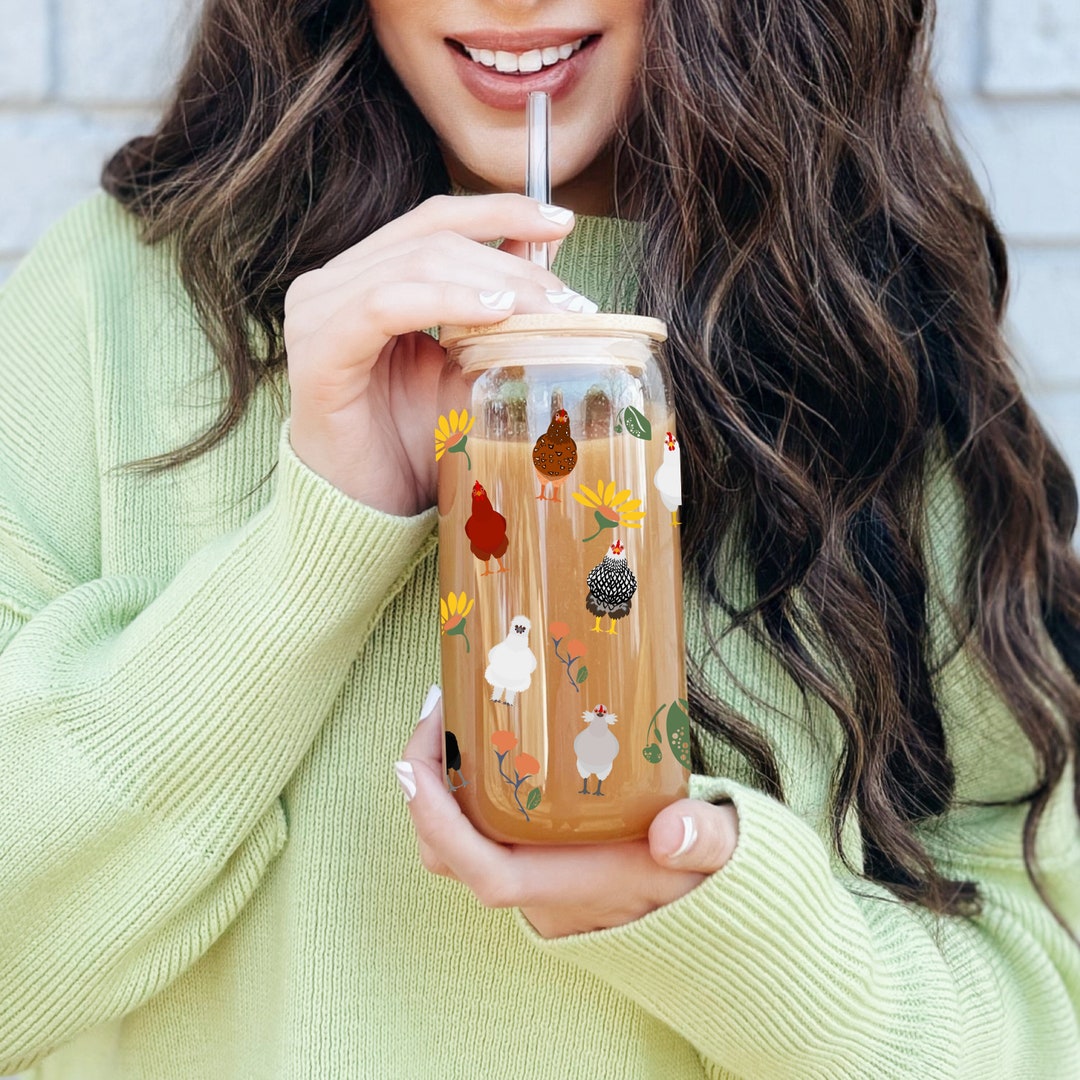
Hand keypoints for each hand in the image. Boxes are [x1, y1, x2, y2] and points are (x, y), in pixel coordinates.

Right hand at [284, 194, 587, 514]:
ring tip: (546, 310)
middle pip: (431, 238)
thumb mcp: (464, 365)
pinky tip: (494, 315)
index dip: (498, 210)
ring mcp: (317, 315)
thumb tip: (547, 257)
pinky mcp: (318, 354)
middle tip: (568, 299)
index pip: (433, 220)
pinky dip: (445, 301)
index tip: (561, 223)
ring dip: (491, 282)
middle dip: (510, 261)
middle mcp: (330, 286)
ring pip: (415, 264)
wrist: (365, 511)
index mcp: (361, 279)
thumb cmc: (411, 444)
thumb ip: (492, 310)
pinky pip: (384, 306)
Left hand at [396, 691, 739, 939]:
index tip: (416, 761)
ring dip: (442, 782)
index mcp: (569, 888)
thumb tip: (674, 831)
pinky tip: (491, 736)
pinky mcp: (537, 859)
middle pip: (449, 852)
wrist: (709, 909)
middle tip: (439, 710)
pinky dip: (468, 787)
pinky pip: (481, 828)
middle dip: (425, 786)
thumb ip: (705, 840)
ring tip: (456, 713)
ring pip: (458, 839)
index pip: (482, 870)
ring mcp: (533, 876)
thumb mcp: (716, 853)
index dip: (437, 821)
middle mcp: (538, 889)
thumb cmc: (704, 881)